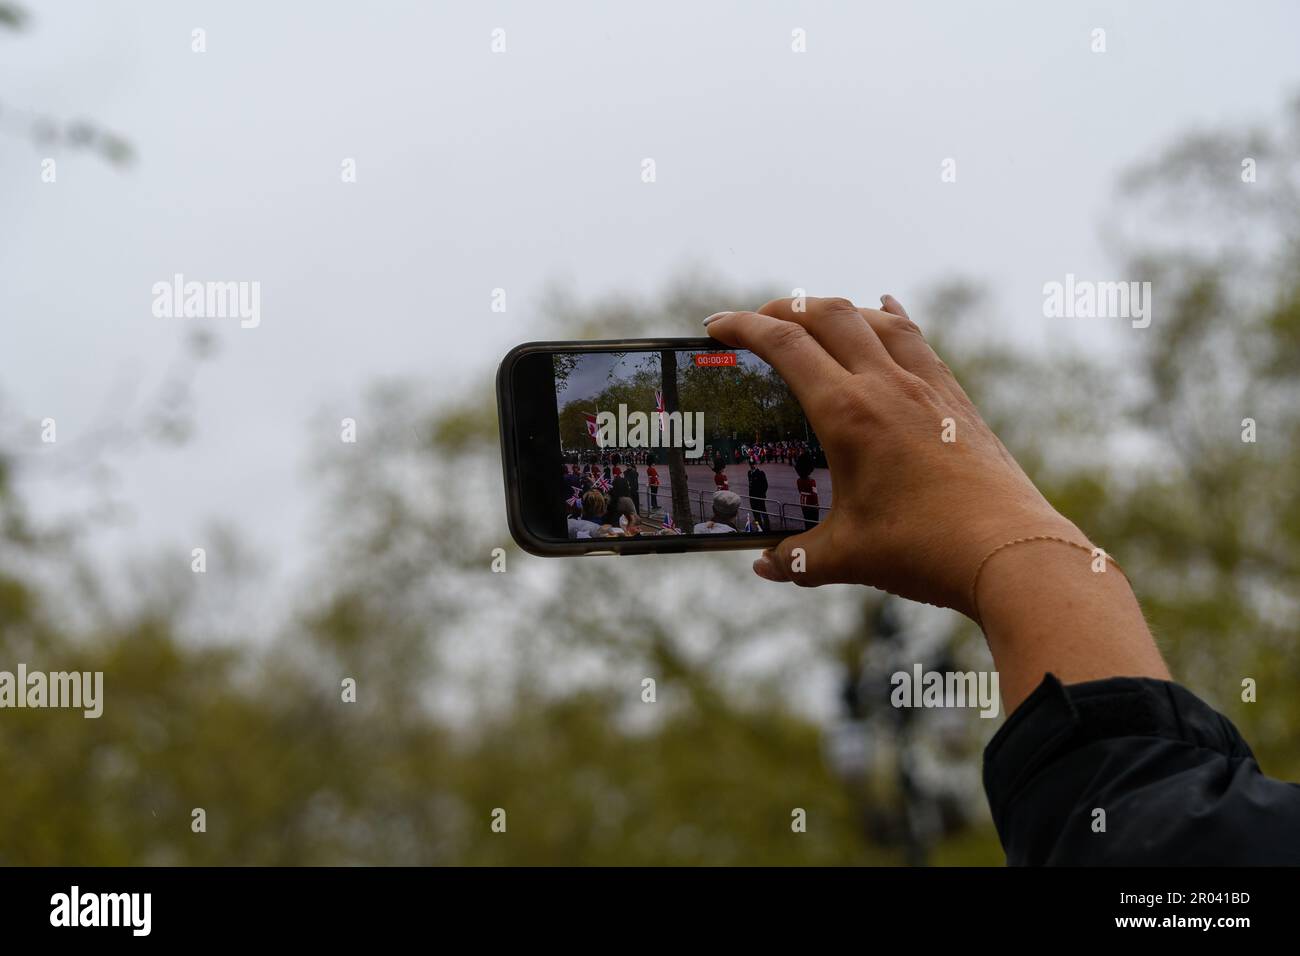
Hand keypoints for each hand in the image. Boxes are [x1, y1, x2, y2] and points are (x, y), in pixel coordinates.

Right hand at [704, 295, 1084, 618]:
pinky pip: (918, 342)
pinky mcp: (956, 400)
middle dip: (783, 308)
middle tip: (756, 322)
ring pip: (874, 320)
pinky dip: (891, 321)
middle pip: (827, 314)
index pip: (785, 346)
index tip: (715, 326)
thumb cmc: (925, 551)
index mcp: (848, 414)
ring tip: (812, 319)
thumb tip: (766, 565)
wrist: (1012, 552)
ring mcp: (927, 387)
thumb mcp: (846, 557)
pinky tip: (887, 312)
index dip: (744, 327)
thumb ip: (797, 558)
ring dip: (836, 309)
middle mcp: (886, 386)